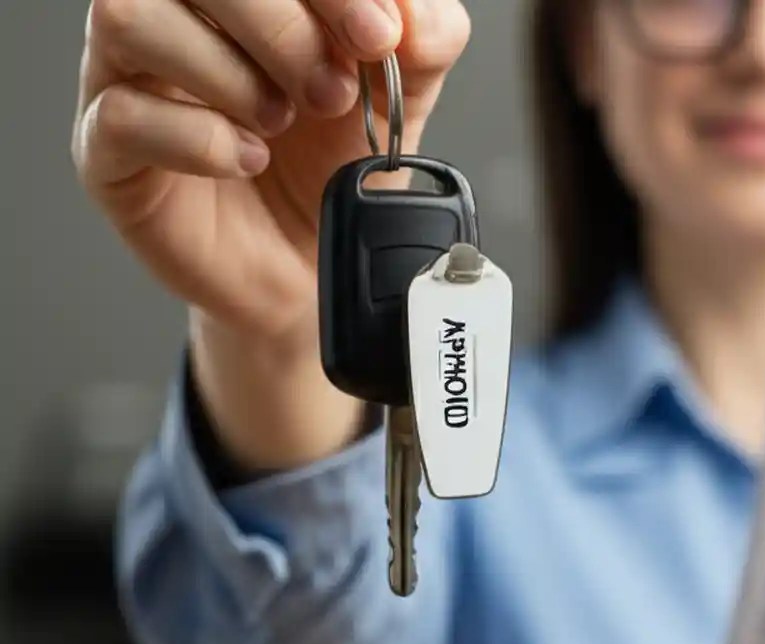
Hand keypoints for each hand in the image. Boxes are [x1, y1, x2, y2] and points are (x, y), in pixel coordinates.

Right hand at [72, 0, 470, 350]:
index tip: (376, 34)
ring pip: (130, 16)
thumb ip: (423, 42)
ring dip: (227, 72)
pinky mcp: (107, 151)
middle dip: (281, 26)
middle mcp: (179, 15)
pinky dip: (198, 137)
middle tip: (334, 92)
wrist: (311, 262)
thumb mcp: (404, 95)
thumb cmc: (334, 163)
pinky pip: (121, 116)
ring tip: (280, 122)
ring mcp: (128, 77)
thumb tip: (408, 13)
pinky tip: (247, 158)